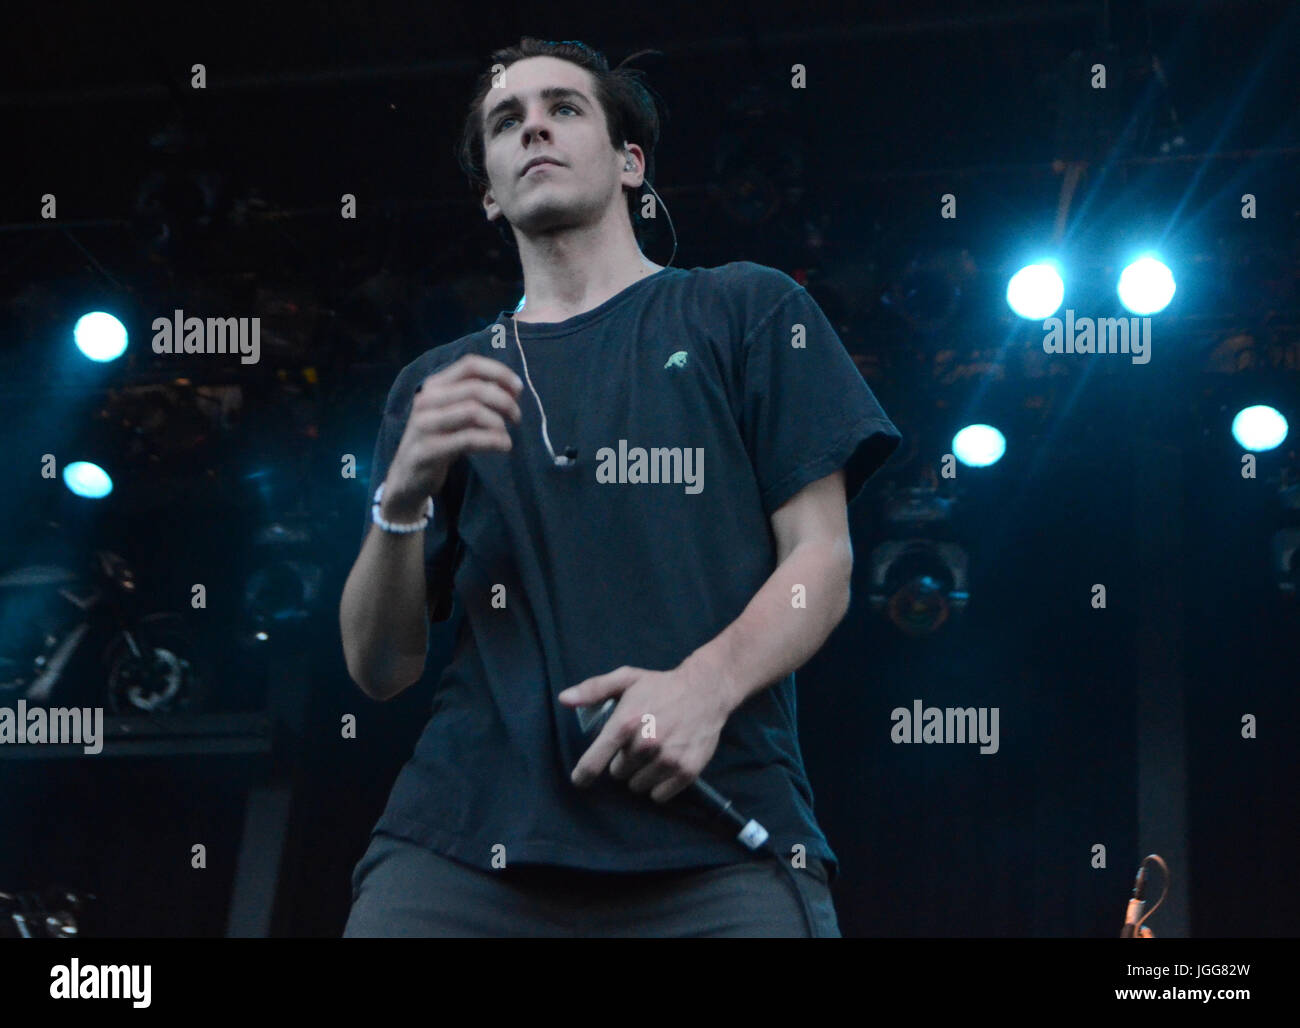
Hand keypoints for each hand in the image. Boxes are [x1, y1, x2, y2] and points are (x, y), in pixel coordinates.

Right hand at [384, 355, 523, 515]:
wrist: (407, 477)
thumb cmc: (439, 441)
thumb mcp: (453, 414)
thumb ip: (476, 399)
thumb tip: (512, 389)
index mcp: (434, 386)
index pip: (469, 365)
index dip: (499, 373)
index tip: (518, 389)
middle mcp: (426, 400)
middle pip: (475, 388)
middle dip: (504, 401)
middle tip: (516, 418)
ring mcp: (424, 425)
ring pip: (472, 411)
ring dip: (499, 422)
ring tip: (507, 436)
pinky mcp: (428, 450)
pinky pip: (468, 439)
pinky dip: (493, 441)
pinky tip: (504, 446)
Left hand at [557, 657, 737, 802]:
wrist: (706, 690)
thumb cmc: (661, 685)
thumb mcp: (626, 679)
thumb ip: (593, 689)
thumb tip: (564, 699)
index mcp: (626, 722)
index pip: (595, 760)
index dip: (584, 774)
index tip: (580, 780)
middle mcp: (646, 743)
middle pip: (618, 773)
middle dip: (624, 761)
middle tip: (638, 742)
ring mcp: (668, 759)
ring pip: (638, 786)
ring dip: (641, 774)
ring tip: (653, 752)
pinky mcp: (687, 771)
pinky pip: (660, 795)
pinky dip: (659, 785)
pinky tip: (666, 763)